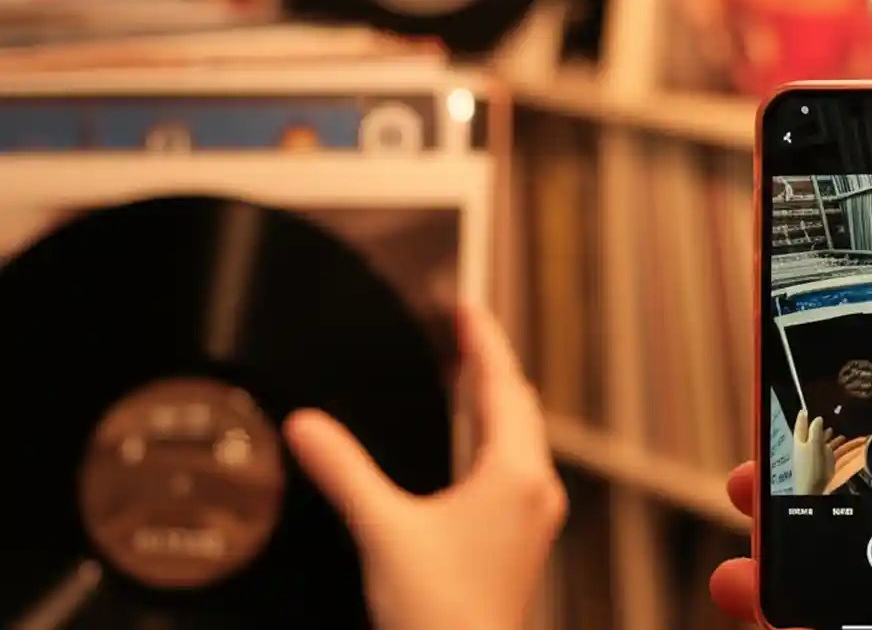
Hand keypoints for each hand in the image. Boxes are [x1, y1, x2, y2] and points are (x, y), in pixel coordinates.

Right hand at [284, 306, 566, 629]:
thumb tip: (304, 423)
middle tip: (463, 329)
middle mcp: (535, 487)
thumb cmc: (439, 611)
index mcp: (513, 472)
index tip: (467, 304)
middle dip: (490, 363)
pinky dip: (496, 435)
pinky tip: (472, 442)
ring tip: (467, 372)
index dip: (483, 339)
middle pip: (518, 404)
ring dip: (495, 400)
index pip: (500, 384)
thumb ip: (343, 470)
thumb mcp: (382, 530)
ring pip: (521, 435)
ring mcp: (536, 514)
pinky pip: (517, 463)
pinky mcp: (526, 537)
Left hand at [790, 409, 835, 494]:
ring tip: (833, 427)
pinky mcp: (826, 461)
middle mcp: (808, 446)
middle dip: (817, 425)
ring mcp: (817, 454)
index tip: (805, 408)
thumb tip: (817, 418)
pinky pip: (832, 450)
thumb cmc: (810, 467)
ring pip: (823, 441)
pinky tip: (842, 439)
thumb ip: (815, 431)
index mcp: (801, 441)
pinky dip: (836, 444)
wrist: (813, 489)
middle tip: (822, 415)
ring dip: (828, 434)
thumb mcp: (812, 445)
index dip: (803, 417)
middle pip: (812, 432)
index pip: (801, 425)